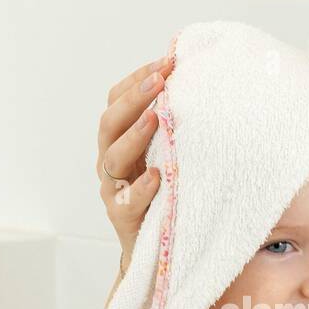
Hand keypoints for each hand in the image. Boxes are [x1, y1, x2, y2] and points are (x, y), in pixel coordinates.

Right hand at [97, 54, 174, 255]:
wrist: (156, 247)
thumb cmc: (165, 190)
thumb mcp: (168, 153)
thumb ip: (172, 125)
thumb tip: (198, 82)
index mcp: (119, 138)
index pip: (118, 100)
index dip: (137, 79)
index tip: (167, 61)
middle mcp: (111, 159)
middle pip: (111, 122)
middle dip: (134, 98)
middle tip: (159, 80)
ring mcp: (113, 188)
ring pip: (113, 157)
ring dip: (134, 135)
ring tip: (154, 118)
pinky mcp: (121, 217)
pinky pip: (127, 201)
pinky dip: (142, 188)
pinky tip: (157, 176)